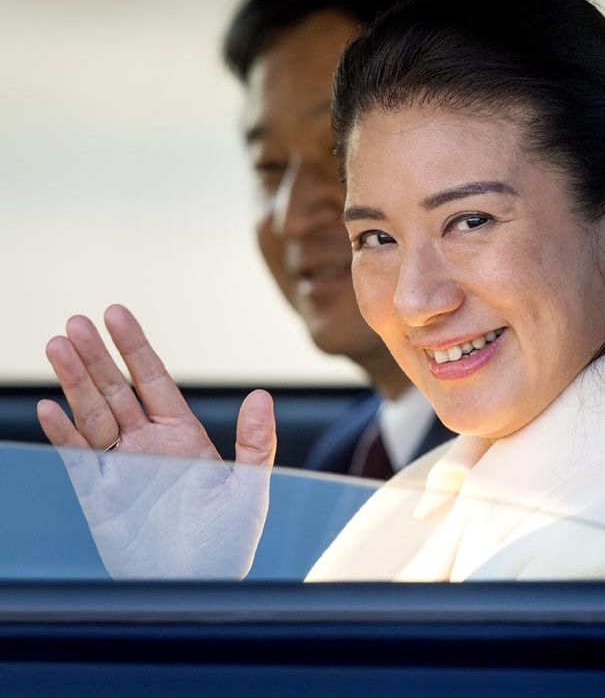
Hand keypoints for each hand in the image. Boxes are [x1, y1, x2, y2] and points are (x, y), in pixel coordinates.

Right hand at [36, 304, 275, 579]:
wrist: (199, 586)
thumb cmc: (229, 541)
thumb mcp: (250, 487)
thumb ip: (256, 441)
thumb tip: (261, 395)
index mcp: (183, 434)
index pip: (153, 379)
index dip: (134, 346)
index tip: (115, 313)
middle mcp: (148, 443)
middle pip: (116, 389)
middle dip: (97, 356)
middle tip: (76, 321)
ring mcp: (120, 466)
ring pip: (92, 414)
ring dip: (74, 382)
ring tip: (57, 345)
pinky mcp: (98, 496)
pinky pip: (76, 458)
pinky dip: (62, 433)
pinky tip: (48, 407)